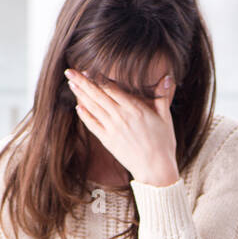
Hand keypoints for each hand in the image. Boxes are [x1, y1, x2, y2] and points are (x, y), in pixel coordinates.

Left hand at [65, 68, 179, 186]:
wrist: (155, 169)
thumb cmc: (163, 143)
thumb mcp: (166, 118)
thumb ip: (163, 97)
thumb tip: (167, 78)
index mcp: (135, 108)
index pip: (112, 88)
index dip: (98, 78)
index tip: (88, 69)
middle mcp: (121, 116)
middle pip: (98, 95)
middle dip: (83, 82)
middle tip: (70, 72)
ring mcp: (112, 129)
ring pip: (93, 107)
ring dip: (80, 95)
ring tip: (71, 84)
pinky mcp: (108, 141)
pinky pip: (93, 125)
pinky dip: (84, 115)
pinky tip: (78, 107)